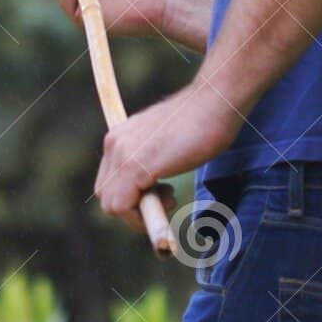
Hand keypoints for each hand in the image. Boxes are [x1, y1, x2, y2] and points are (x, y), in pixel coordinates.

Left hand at [93, 78, 239, 235]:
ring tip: (170, 196)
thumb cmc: (201, 122)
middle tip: (166, 198)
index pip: (110, 183)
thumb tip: (151, 188)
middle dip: (134, 209)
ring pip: (112, 206)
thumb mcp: (164, 142)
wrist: (214, 101)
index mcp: (120, 138)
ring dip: (140, 216)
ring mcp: (122, 155)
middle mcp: (114, 144)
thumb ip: (150, 161)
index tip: (161, 193)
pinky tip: (170, 199)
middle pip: (107, 197)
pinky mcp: (135, 165)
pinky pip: (122, 208)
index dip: (132, 198)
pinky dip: (143, 219)